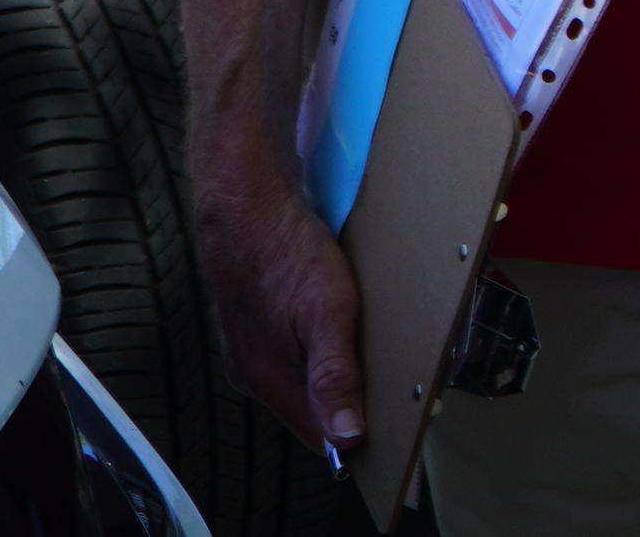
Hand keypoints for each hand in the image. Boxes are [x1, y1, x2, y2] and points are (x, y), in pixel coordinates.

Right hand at [201, 160, 365, 456]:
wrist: (245, 202)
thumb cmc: (286, 254)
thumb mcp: (325, 312)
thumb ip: (334, 374)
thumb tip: (346, 436)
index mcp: (266, 379)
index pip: (314, 433)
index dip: (351, 435)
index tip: (391, 429)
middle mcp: (252, 371)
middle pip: (308, 407)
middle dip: (347, 405)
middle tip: (394, 391)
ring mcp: (251, 345)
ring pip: (301, 377)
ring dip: (336, 374)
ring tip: (375, 361)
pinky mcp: (256, 320)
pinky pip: (293, 350)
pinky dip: (320, 348)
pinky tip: (341, 330)